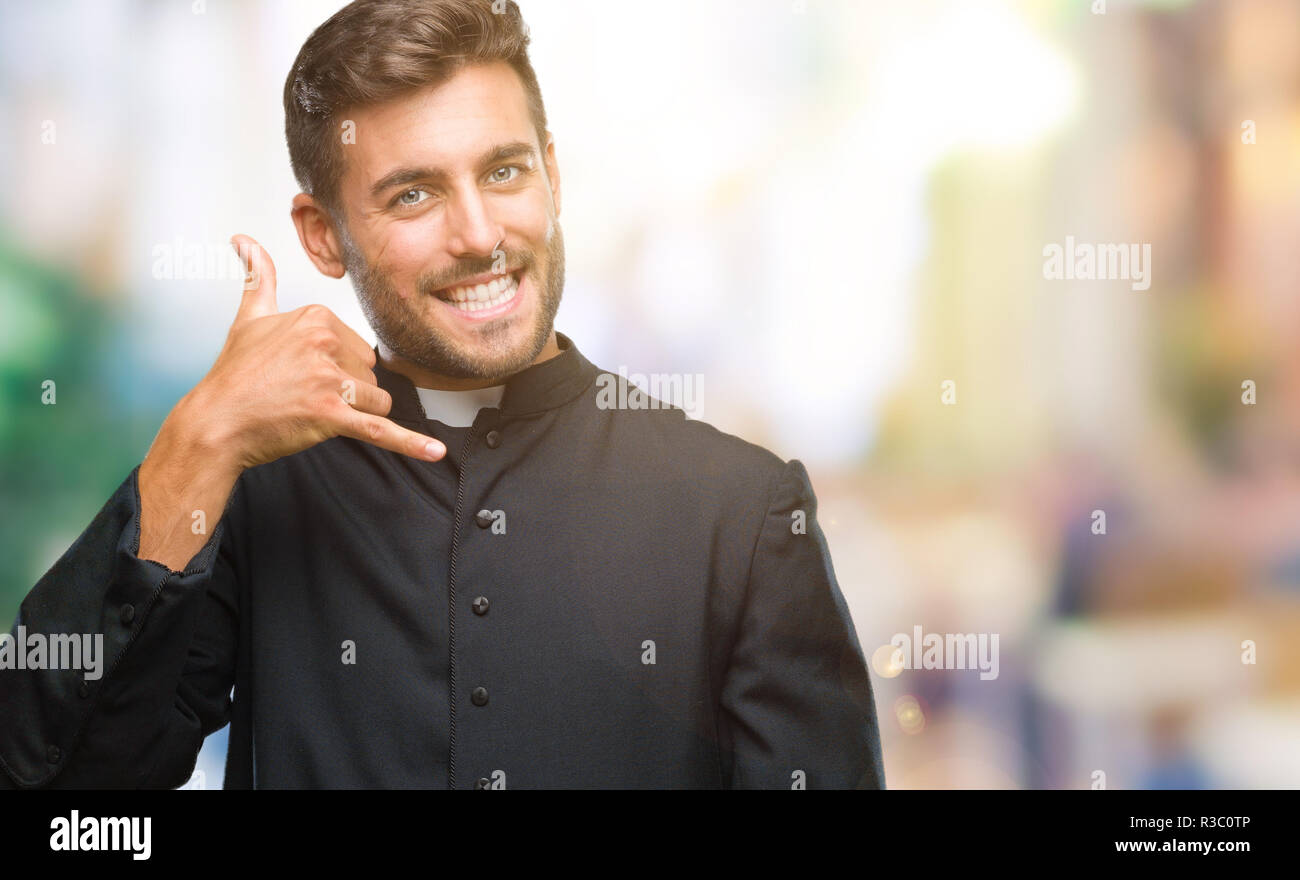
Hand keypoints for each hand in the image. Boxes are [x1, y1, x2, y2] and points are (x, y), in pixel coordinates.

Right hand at [193, 234, 445, 469]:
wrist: (216, 422)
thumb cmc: (235, 375)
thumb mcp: (249, 317)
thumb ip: (258, 276)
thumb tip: (243, 240)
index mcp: (316, 318)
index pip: (361, 348)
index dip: (338, 368)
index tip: (303, 372)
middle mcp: (326, 343)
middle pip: (371, 374)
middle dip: (349, 391)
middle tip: (304, 395)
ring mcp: (329, 380)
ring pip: (377, 401)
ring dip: (355, 415)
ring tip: (313, 412)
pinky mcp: (331, 416)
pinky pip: (381, 430)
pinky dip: (410, 444)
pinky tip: (436, 452)